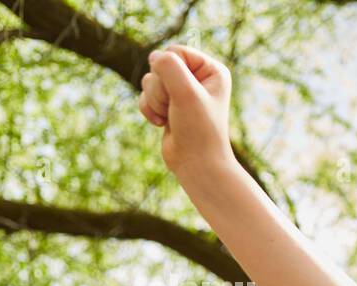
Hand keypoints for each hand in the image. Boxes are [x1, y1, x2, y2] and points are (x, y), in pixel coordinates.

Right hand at [138, 45, 234, 176]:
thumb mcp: (185, 92)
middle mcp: (198, 78)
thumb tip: (154, 56)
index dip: (171, 71)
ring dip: (155, 100)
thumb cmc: (198, 130)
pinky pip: (144, 95)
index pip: (175, 50)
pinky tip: (163, 123)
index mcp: (212, 70)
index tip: (185, 94)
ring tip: (172, 117)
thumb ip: (168, 66)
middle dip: (161, 88)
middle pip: (159, 64)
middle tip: (178, 108)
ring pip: (149, 80)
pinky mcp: (168, 104)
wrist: (197, 165)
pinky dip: (149, 109)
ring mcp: (182, 91)